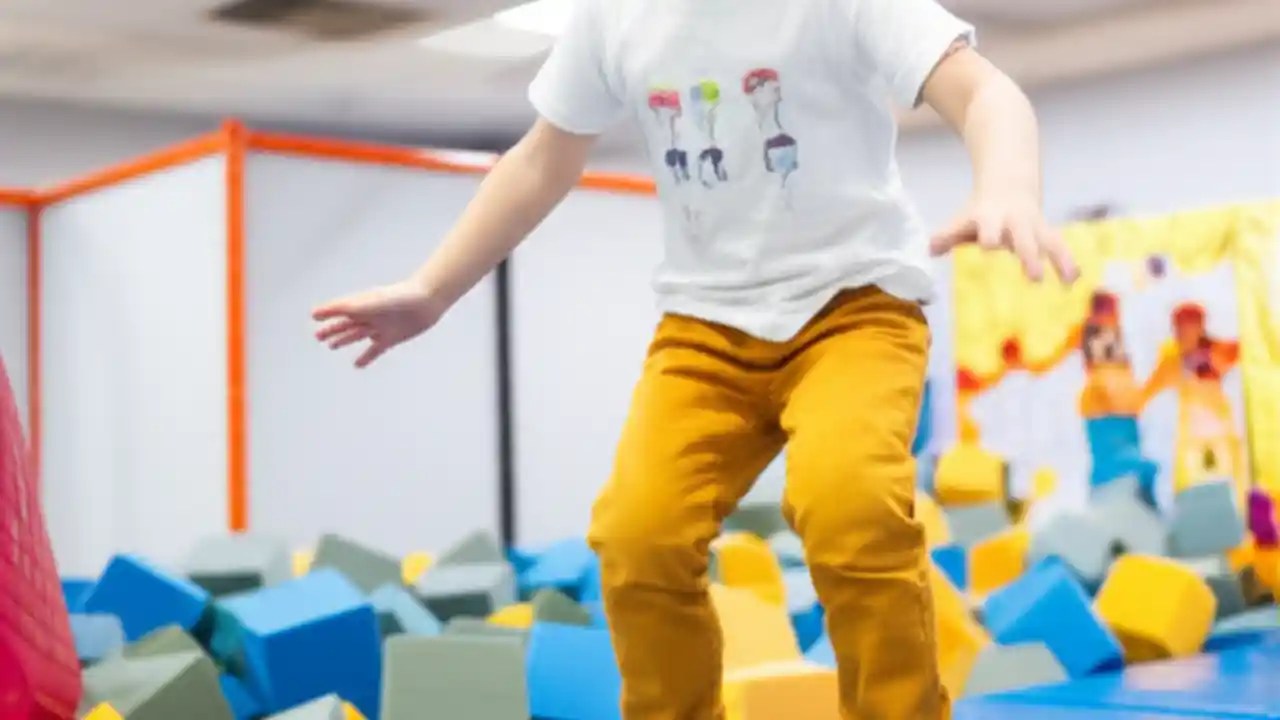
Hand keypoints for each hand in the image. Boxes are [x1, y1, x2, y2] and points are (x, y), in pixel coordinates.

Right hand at [312, 279, 444, 367]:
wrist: (427, 303)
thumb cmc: (400, 298)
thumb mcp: (372, 303)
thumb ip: (349, 308)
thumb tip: (322, 312)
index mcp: (362, 303)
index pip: (340, 308)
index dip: (327, 312)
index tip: (314, 315)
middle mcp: (369, 315)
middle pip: (346, 323)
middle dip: (332, 329)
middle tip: (318, 336)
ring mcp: (380, 327)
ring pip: (357, 335)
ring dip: (344, 340)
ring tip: (331, 345)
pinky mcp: (391, 338)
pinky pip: (375, 350)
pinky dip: (366, 357)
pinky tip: (357, 365)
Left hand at [931, 192, 1078, 283]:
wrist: (1008, 185)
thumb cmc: (981, 212)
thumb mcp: (963, 219)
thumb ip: (947, 235)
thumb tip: (929, 249)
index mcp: (991, 218)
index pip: (989, 227)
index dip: (989, 235)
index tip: (988, 246)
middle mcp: (1016, 222)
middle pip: (1024, 237)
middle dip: (1029, 255)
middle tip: (1034, 277)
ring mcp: (1034, 227)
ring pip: (1049, 241)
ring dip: (1058, 259)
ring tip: (1067, 280)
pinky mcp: (1048, 233)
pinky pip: (1060, 247)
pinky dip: (1068, 262)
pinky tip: (1074, 281)